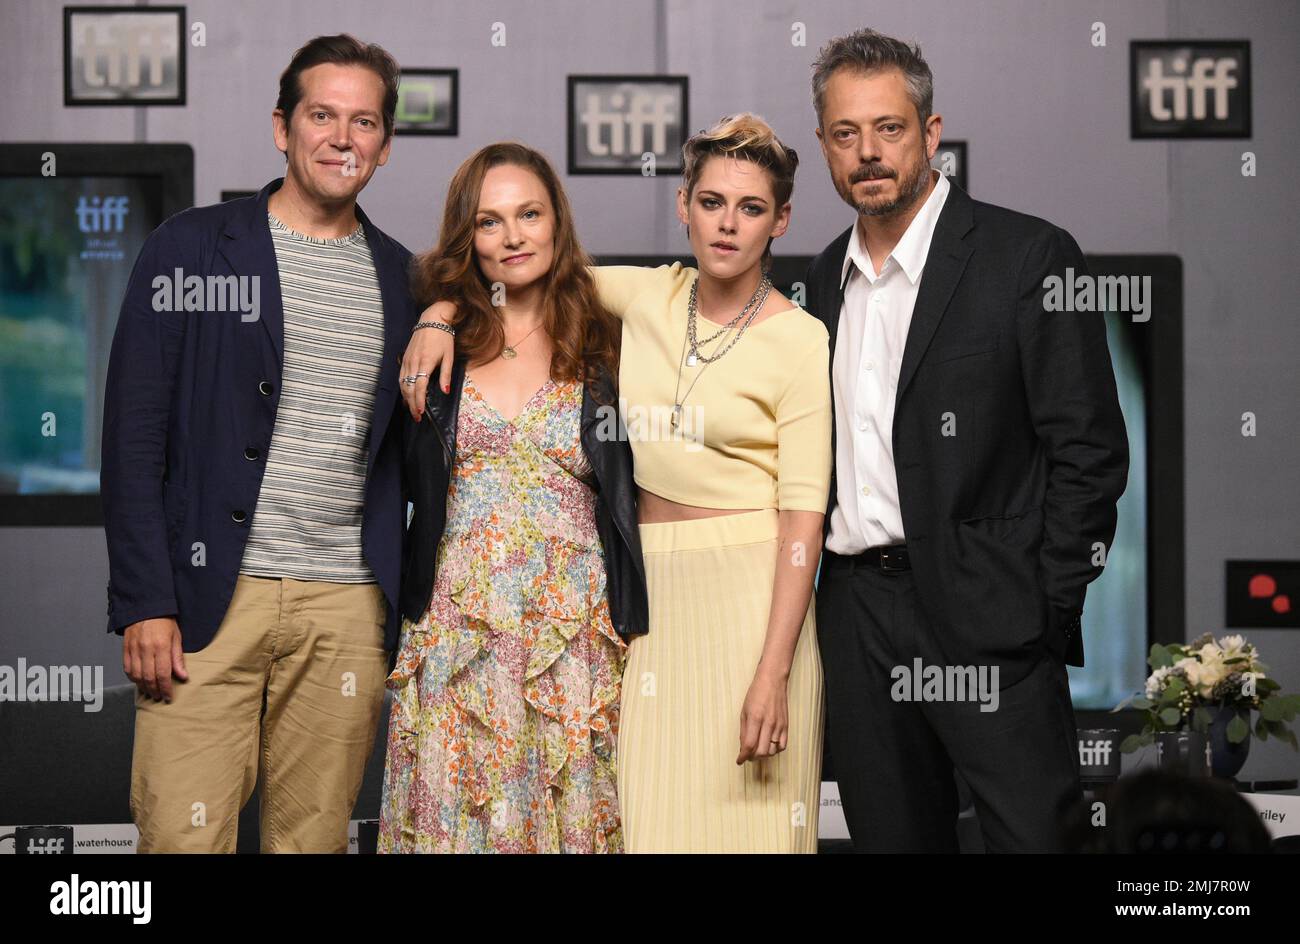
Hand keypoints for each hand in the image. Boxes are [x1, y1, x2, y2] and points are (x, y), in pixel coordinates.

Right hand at [123, 617, 187, 701]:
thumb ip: (178, 658)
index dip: (166, 688)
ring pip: (136, 675)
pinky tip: (139, 682)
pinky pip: (127, 668)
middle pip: (148, 677)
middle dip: (155, 691)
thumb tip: (183, 676)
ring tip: (151, 692)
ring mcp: (134, 649)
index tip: (169, 697)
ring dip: (143, 687)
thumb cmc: (164, 621)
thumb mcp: (177, 637)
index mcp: (161, 646)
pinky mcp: (125, 648)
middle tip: (160, 697)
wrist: (146, 606)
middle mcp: (146, 649)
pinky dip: (132, 678)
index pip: (163, 674)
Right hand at [401, 300, 457, 420]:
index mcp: (426, 362)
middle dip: (411, 404)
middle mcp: (413, 362)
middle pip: (408, 388)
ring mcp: (407, 359)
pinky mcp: (405, 357)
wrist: (432, 319)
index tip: (420, 413)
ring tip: (411, 409)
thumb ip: (446, 375)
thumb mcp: (449, 356)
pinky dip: (402, 388)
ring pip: (402, 383)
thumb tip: (445, 392)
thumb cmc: (443, 338)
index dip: (419, 401)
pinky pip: (401, 376)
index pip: (419, 387)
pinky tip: (406, 395)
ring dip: (406, 398)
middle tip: (416, 417)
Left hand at [736, 665, 788, 763]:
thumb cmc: (756, 694)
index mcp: (755, 719)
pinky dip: (775, 750)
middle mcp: (769, 724)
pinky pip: (783, 746)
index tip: (739, 760)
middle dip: (752, 758)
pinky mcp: (786, 726)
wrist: (773, 681)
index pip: (749, 745)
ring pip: (772, 751)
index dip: (743, 756)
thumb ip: (744, 731)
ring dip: (764, 755)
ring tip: (758, 750)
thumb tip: (743, 747)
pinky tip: (769, 745)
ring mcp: (779, 726)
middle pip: (761, 752)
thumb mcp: (744, 711)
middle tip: (747, 755)